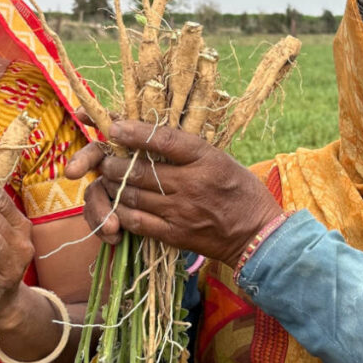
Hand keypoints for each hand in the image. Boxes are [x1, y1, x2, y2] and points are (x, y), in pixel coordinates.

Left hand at [66, 120, 282, 267]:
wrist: (257, 235)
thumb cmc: (241, 191)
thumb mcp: (221, 159)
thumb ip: (189, 150)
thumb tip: (151, 135)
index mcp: (206, 159)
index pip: (165, 140)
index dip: (135, 132)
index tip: (115, 127)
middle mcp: (191, 184)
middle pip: (140, 170)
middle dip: (115, 163)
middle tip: (105, 158)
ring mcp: (181, 211)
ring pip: (133, 196)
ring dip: (114, 186)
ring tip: (107, 178)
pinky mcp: (175, 235)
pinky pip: (138, 222)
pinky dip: (122, 212)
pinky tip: (117, 205)